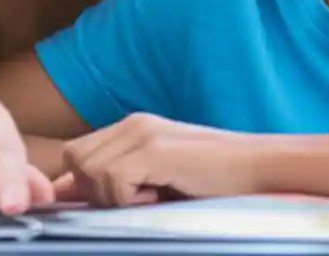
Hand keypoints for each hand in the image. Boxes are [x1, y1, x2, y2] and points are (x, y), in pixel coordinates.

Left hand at [59, 113, 258, 206]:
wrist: (259, 167)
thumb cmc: (214, 180)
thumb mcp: (157, 177)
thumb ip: (117, 180)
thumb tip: (70, 195)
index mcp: (130, 128)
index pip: (75, 152)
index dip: (82, 183)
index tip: (107, 204)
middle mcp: (131, 124)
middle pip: (74, 159)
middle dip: (93, 189)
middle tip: (135, 200)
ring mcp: (141, 133)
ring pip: (88, 170)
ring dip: (114, 195)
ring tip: (152, 196)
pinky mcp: (153, 149)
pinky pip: (113, 180)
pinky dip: (130, 199)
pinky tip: (160, 196)